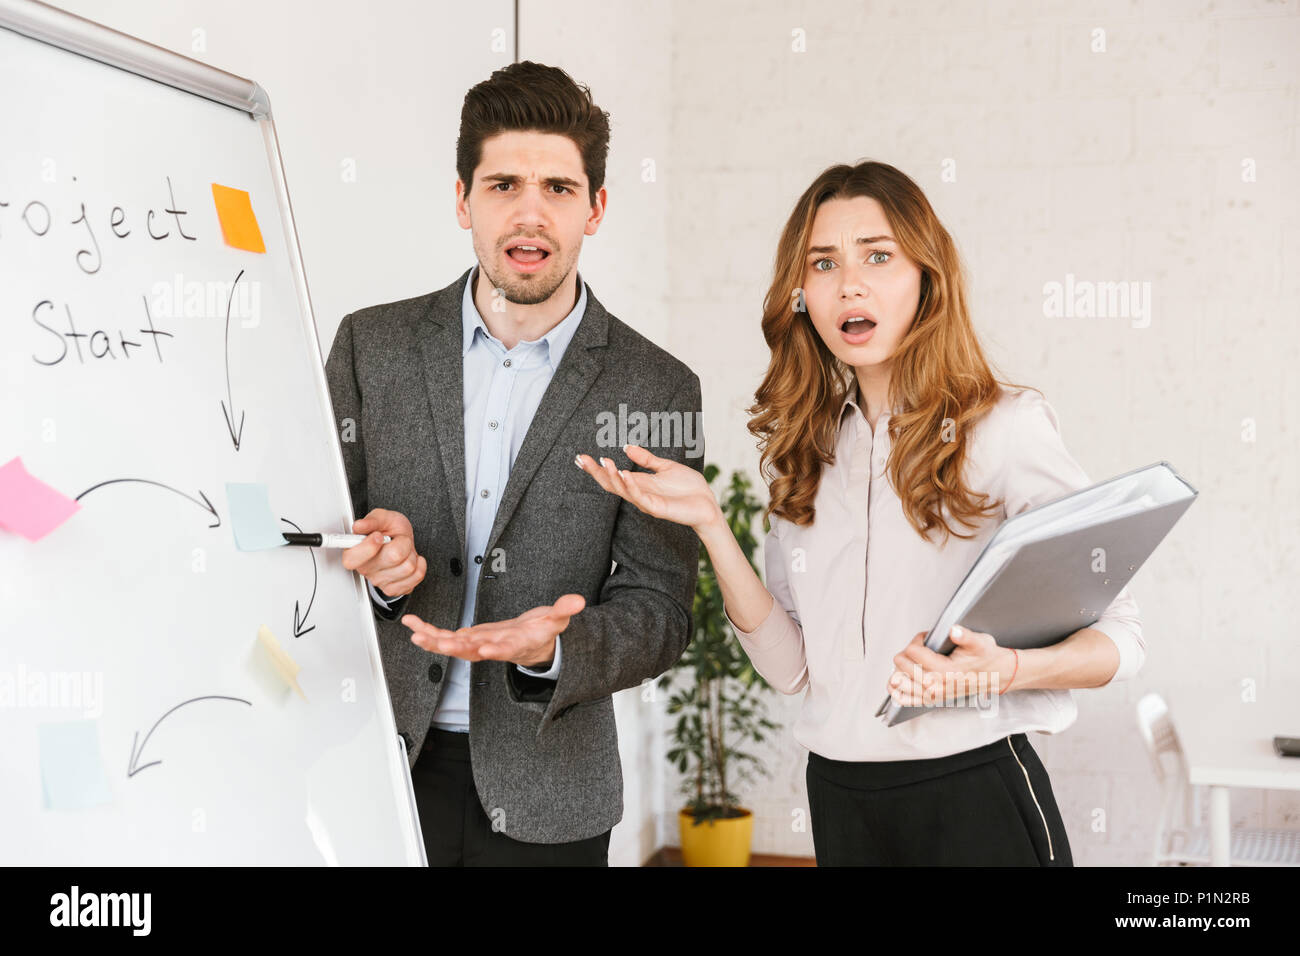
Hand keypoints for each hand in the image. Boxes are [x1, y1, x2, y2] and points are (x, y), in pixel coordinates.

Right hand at [342, 508, 426, 597]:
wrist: (403, 541)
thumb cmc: (390, 530)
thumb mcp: (382, 517)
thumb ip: (371, 520)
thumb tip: (358, 526)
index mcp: (354, 552)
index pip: (353, 559)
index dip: (369, 547)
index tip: (379, 536)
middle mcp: (365, 569)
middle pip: (393, 557)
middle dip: (402, 542)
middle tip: (397, 539)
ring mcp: (379, 581)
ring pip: (408, 567)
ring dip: (411, 553)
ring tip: (403, 549)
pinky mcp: (394, 589)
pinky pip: (417, 576)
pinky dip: (420, 564)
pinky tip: (410, 558)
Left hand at [402, 594, 585, 667]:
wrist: (532, 644)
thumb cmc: (543, 632)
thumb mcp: (556, 621)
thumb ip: (564, 611)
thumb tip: (578, 601)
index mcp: (515, 645)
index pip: (505, 649)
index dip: (495, 649)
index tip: (483, 648)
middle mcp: (493, 649)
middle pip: (470, 651)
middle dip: (450, 647)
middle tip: (430, 640)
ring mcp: (478, 645)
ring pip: (452, 646)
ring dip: (432, 640)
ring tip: (413, 631)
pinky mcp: (467, 640)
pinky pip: (444, 638)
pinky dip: (428, 632)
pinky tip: (411, 624)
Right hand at [574, 444, 719, 530]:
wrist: (708, 504)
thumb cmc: (689, 489)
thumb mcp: (666, 467)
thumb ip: (646, 459)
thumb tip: (626, 447)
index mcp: (640, 483)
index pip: (613, 476)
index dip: (597, 468)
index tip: (581, 457)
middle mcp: (639, 493)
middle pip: (611, 484)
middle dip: (596, 472)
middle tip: (582, 459)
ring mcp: (646, 502)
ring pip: (623, 490)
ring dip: (612, 476)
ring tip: (604, 462)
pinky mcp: (657, 508)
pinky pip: (640, 497)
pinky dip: (631, 486)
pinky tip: (624, 474)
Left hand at [887, 625, 1016, 705]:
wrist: (996, 675)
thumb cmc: (986, 658)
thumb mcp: (980, 642)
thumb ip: (965, 636)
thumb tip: (954, 631)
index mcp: (945, 671)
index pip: (913, 651)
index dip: (918, 639)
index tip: (926, 637)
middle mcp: (936, 686)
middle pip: (902, 664)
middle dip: (908, 652)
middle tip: (921, 647)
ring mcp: (932, 695)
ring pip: (898, 681)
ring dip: (899, 668)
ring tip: (910, 660)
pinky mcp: (931, 700)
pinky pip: (904, 699)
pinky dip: (897, 689)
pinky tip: (898, 680)